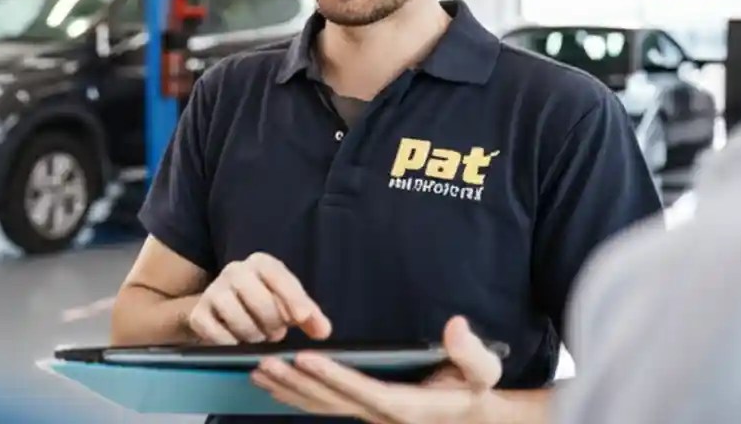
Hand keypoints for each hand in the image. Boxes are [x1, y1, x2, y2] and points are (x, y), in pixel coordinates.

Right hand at [186, 253, 331, 344]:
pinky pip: (215, 332)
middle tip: (276, 333)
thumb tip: (323, 331)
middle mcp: (235, 270)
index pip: (279, 277)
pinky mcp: (198, 312)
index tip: (301, 319)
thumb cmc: (264, 302)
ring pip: (237, 318)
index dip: (292, 299)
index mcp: (261, 263)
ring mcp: (214, 290)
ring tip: (259, 336)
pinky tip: (237, 341)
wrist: (223, 306)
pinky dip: (230, 342)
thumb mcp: (289, 302)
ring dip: (253, 335)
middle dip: (273, 324)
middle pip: (260, 301)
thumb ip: (309, 316)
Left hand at [251, 317, 502, 422]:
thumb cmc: (476, 390)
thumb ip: (470, 352)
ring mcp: (370, 418)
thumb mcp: (484, 371)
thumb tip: (455, 326)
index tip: (304, 357)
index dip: (333, 375)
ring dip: (288, 390)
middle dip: (296, 382)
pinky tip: (272, 385)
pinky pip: (324, 407)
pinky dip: (296, 396)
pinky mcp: (363, 412)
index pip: (364, 391)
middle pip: (332, 402)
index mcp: (408, 407)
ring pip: (322, 407)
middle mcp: (383, 417)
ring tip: (256, 371)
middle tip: (263, 363)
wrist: (474, 418)